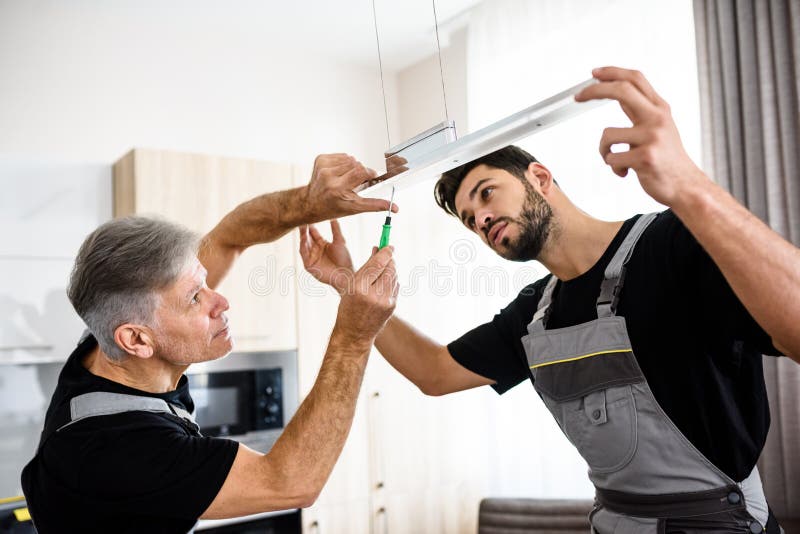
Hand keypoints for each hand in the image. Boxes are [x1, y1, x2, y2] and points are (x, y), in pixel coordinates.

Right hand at [299, 220, 353, 293]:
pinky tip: (304, 238)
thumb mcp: (340, 241)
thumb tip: (333, 217)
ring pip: (304, 244)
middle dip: (304, 229)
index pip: (314, 233)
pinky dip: (303, 246)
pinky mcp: (309, 265)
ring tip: (302, 227)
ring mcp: (311, 258)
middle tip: (302, 219)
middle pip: (307, 238)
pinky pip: (304, 254)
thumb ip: (336, 229)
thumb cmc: (344, 259)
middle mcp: (315, 250)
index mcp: (322, 244)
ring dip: (302, 236)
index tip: (308, 216)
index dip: (311, 225)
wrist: (345, 274)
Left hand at [305, 154, 399, 219]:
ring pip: (350, 159)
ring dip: (352, 167)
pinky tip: (339, 172)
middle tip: (355, 182)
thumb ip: (375, 205)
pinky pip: (341, 156)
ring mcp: (323, 167)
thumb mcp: (355, 208)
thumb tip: (394, 207)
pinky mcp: (320, 160)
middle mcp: (329, 177)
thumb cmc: (333, 206)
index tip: (371, 177)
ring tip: (346, 178)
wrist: (311, 203)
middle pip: (356, 164)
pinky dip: (343, 163)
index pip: (361, 171)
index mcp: (338, 189)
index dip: (369, 173)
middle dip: (360, 172)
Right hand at [335, 246, 398, 342]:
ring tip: (382, 268)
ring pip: (394, 277)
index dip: (385, 253)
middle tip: (387, 254)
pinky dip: (392, 280)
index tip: (389, 245)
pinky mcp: (392, 306)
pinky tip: (384, 281)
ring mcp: (385, 302)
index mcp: (359, 288)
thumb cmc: (348, 306)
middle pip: (389, 269)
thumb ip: (366, 268)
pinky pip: (395, 286)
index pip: (377, 264)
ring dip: (390, 269)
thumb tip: (379, 250)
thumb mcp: (351, 286)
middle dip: (389, 260)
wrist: (355, 333)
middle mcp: (374, 296)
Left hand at [574, 66, 706, 206]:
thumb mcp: (658, 127)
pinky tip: (627, 172)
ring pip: (607, 135)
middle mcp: (658, 118)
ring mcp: (652, 137)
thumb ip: (638, 111)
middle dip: (595, 90)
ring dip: (604, 151)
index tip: (594, 74)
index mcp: (660, 109)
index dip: (612, 72)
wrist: (685, 186)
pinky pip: (611, 158)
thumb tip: (616, 91)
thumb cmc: (667, 159)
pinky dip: (613, 167)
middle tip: (578, 97)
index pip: (636, 79)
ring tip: (618, 161)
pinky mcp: (645, 158)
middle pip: (622, 90)